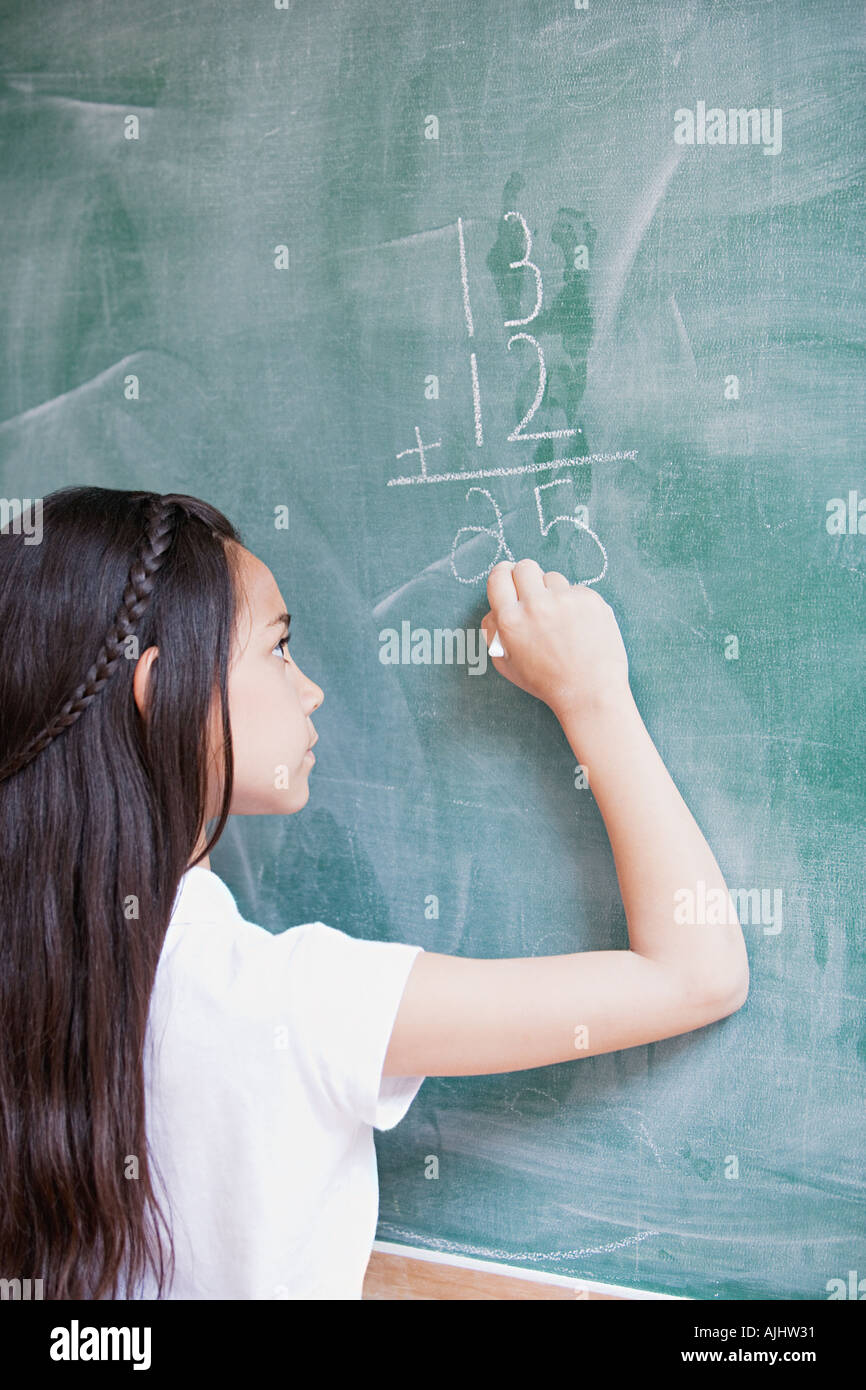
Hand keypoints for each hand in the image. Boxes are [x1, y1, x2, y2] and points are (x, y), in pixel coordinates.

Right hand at [481, 559, 630, 720]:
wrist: (589, 692)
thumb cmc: (547, 682)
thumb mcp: (506, 663)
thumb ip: (494, 632)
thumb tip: (495, 609)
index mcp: (511, 620)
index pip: (498, 576)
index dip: (503, 574)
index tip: (508, 577)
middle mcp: (536, 605)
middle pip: (525, 567)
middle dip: (526, 577)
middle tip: (533, 593)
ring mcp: (565, 600)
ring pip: (552, 577)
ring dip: (552, 592)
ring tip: (560, 619)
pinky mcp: (589, 599)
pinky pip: (576, 590)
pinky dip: (575, 603)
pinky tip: (579, 626)